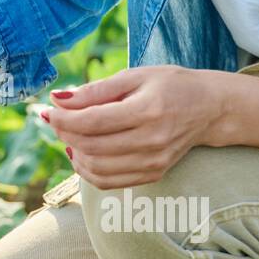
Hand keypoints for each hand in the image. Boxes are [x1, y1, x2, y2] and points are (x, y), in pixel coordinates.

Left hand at [42, 65, 224, 188]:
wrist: (209, 109)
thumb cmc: (170, 86)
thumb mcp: (135, 76)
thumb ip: (95, 89)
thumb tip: (57, 99)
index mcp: (147, 110)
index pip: (91, 121)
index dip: (63, 118)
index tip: (49, 111)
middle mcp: (151, 140)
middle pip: (90, 146)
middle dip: (64, 133)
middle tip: (57, 120)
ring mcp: (152, 162)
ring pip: (95, 168)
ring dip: (73, 152)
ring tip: (69, 135)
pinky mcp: (152, 175)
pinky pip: (107, 182)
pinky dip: (86, 170)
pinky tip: (82, 153)